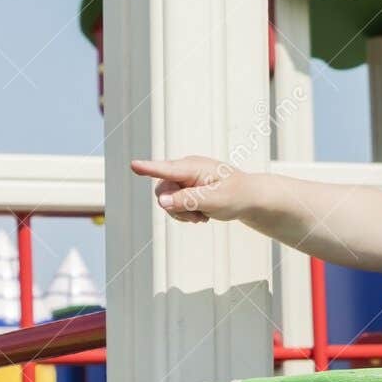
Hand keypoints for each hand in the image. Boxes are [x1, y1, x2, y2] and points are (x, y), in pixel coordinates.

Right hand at [130, 156, 252, 223]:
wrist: (248, 198)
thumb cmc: (236, 194)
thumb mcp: (214, 200)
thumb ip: (188, 200)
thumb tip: (161, 201)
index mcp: (193, 167)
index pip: (167, 169)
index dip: (149, 168)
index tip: (133, 165)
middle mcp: (185, 171)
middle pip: (163, 191)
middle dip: (176, 208)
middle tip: (198, 216)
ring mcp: (184, 180)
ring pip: (166, 201)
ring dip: (182, 213)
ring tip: (203, 216)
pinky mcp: (185, 190)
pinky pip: (173, 205)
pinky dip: (185, 214)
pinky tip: (201, 215)